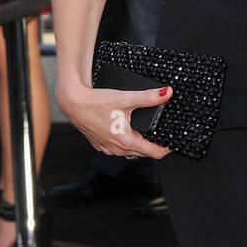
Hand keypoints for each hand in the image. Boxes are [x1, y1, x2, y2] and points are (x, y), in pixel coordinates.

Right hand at [57, 81, 173, 161]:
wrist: (73, 102)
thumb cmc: (95, 102)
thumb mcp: (126, 98)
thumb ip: (149, 97)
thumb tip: (166, 93)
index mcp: (124, 141)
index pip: (153, 153)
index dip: (166, 149)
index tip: (173, 144)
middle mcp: (115, 148)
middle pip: (142, 152)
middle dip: (154, 145)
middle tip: (163, 135)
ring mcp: (106, 148)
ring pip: (130, 150)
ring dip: (139, 143)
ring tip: (147, 132)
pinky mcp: (100, 144)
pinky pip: (118, 147)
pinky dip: (126, 141)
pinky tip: (127, 130)